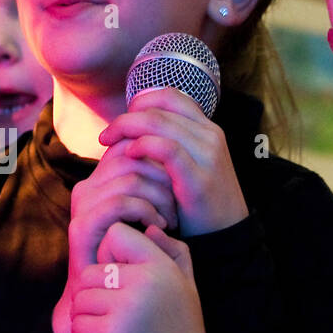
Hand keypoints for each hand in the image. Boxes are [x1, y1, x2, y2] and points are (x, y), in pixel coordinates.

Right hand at [54, 142, 178, 332]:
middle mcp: (89, 187)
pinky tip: (159, 227)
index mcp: (103, 179)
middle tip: (177, 205)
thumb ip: (157, 187)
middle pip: (132, 154)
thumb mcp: (152, 217)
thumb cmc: (138, 262)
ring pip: (130, 175)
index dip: (161, 156)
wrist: (110, 304)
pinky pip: (119, 201)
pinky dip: (145, 211)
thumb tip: (174, 157)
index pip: (132, 144)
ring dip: (159, 195)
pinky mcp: (82, 226)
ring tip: (170, 219)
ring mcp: (83, 205)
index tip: (179, 186)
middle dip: (164, 176)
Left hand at [70, 223, 218, 332]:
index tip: (122, 285)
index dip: (110, 258)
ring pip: (79, 298)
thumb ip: (173, 254)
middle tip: (115, 318)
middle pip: (90, 271)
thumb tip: (149, 229)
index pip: (116, 235)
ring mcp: (127, 307)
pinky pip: (77, 324)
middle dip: (93, 296)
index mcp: (163, 266)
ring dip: (87, 319)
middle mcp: (146, 281)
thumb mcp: (187, 288)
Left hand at [99, 88, 248, 235]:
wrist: (227, 236)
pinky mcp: (199, 178)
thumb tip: (131, 132)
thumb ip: (168, 145)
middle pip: (159, 108)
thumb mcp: (187, 166)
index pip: (169, 96)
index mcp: (207, 129)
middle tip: (105, 135)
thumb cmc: (197, 202)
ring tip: (109, 143)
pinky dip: (143, 146)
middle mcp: (210, 135)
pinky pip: (167, 149)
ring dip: (127, 128)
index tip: (121, 120)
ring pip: (159, 122)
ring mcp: (207, 155)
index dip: (140, 101)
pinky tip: (129, 155)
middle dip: (125, 118)